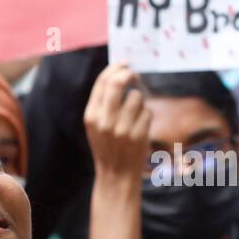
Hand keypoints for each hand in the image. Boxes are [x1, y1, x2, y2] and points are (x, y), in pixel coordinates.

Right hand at [83, 63, 150, 182]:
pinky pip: (148, 112)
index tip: (125, 64)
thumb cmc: (108, 146)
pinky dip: (147, 116)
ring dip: (140, 101)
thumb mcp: (96, 125)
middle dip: (130, 74)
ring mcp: (121, 128)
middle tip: (136, 75)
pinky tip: (140, 128)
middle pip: (118, 82)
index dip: (116, 68)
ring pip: (136, 96)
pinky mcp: (138, 135)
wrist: (116, 175)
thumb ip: (103, 102)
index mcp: (91, 116)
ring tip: (135, 115)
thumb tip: (118, 73)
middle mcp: (104, 121)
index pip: (103, 82)